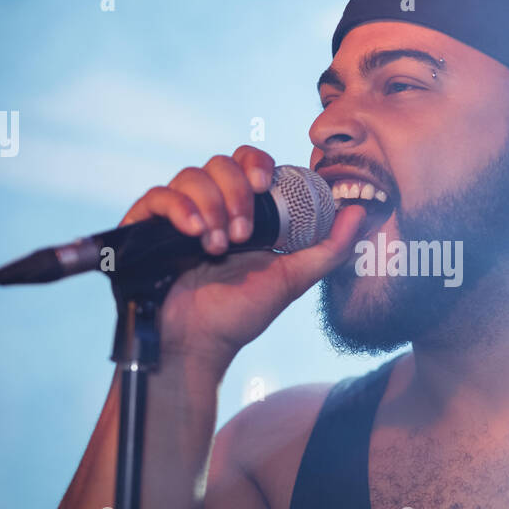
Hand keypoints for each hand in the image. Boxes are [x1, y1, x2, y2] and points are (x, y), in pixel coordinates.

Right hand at [117, 145, 364, 369]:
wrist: (196, 345)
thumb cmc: (239, 316)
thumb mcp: (293, 280)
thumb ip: (330, 248)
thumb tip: (360, 210)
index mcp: (243, 213)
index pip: (248, 164)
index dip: (257, 164)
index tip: (265, 185)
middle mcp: (210, 207)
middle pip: (221, 163)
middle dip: (236, 193)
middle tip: (243, 234)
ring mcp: (177, 216)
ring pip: (191, 176)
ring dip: (211, 206)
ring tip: (218, 246)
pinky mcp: (147, 226)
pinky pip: (159, 195)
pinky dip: (180, 208)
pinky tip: (195, 233)